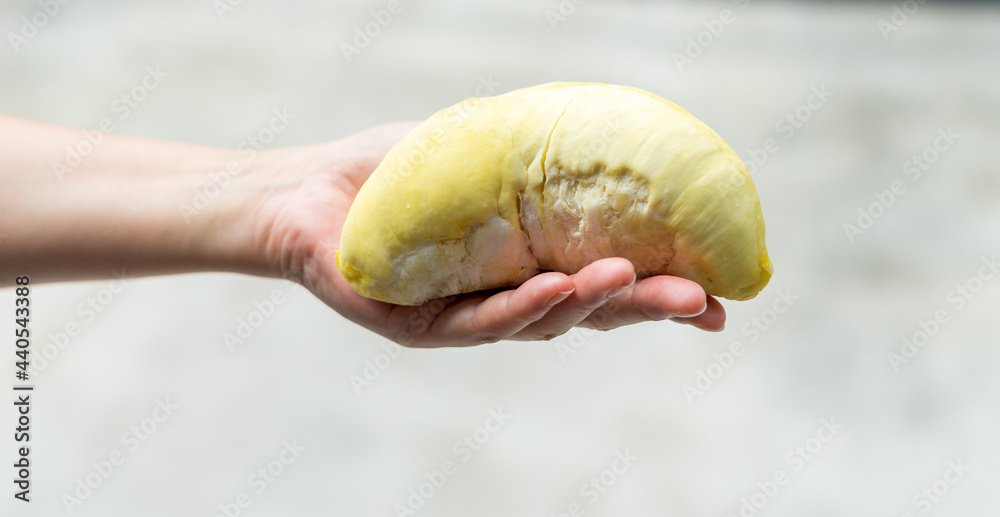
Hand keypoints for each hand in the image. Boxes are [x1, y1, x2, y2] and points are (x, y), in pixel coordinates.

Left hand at [257, 124, 725, 347]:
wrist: (308, 189)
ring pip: (541, 321)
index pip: (604, 284)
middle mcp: (505, 300)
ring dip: (592, 303)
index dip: (660, 292)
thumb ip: (538, 155)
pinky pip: (478, 320)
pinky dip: (522, 307)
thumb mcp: (481, 154)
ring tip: (633, 281)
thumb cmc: (396, 174)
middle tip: (704, 305)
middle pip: (587, 312)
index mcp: (529, 266)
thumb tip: (611, 136)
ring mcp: (465, 319)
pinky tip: (559, 290)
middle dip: (647, 308)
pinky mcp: (419, 326)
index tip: (718, 296)